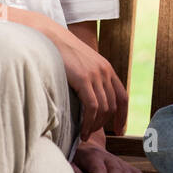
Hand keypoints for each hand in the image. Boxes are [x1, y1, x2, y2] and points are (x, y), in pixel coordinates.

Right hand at [8, 8, 128, 139]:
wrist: (50, 38)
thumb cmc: (60, 53)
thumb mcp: (81, 65)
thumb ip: (89, 79)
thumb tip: (88, 100)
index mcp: (106, 69)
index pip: (122, 96)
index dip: (123, 115)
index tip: (120, 130)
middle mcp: (105, 72)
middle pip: (113, 105)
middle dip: (105, 123)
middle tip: (92, 133)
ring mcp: (95, 75)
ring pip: (103, 109)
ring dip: (95, 126)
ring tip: (84, 134)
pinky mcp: (84, 78)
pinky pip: (92, 107)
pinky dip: (89, 122)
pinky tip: (82, 131)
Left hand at [70, 134, 145, 172]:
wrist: (89, 147)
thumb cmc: (78, 160)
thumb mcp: (71, 163)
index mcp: (93, 156)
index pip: (98, 169)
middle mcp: (108, 157)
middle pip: (115, 170)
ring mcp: (119, 161)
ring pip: (127, 171)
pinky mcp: (126, 166)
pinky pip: (136, 172)